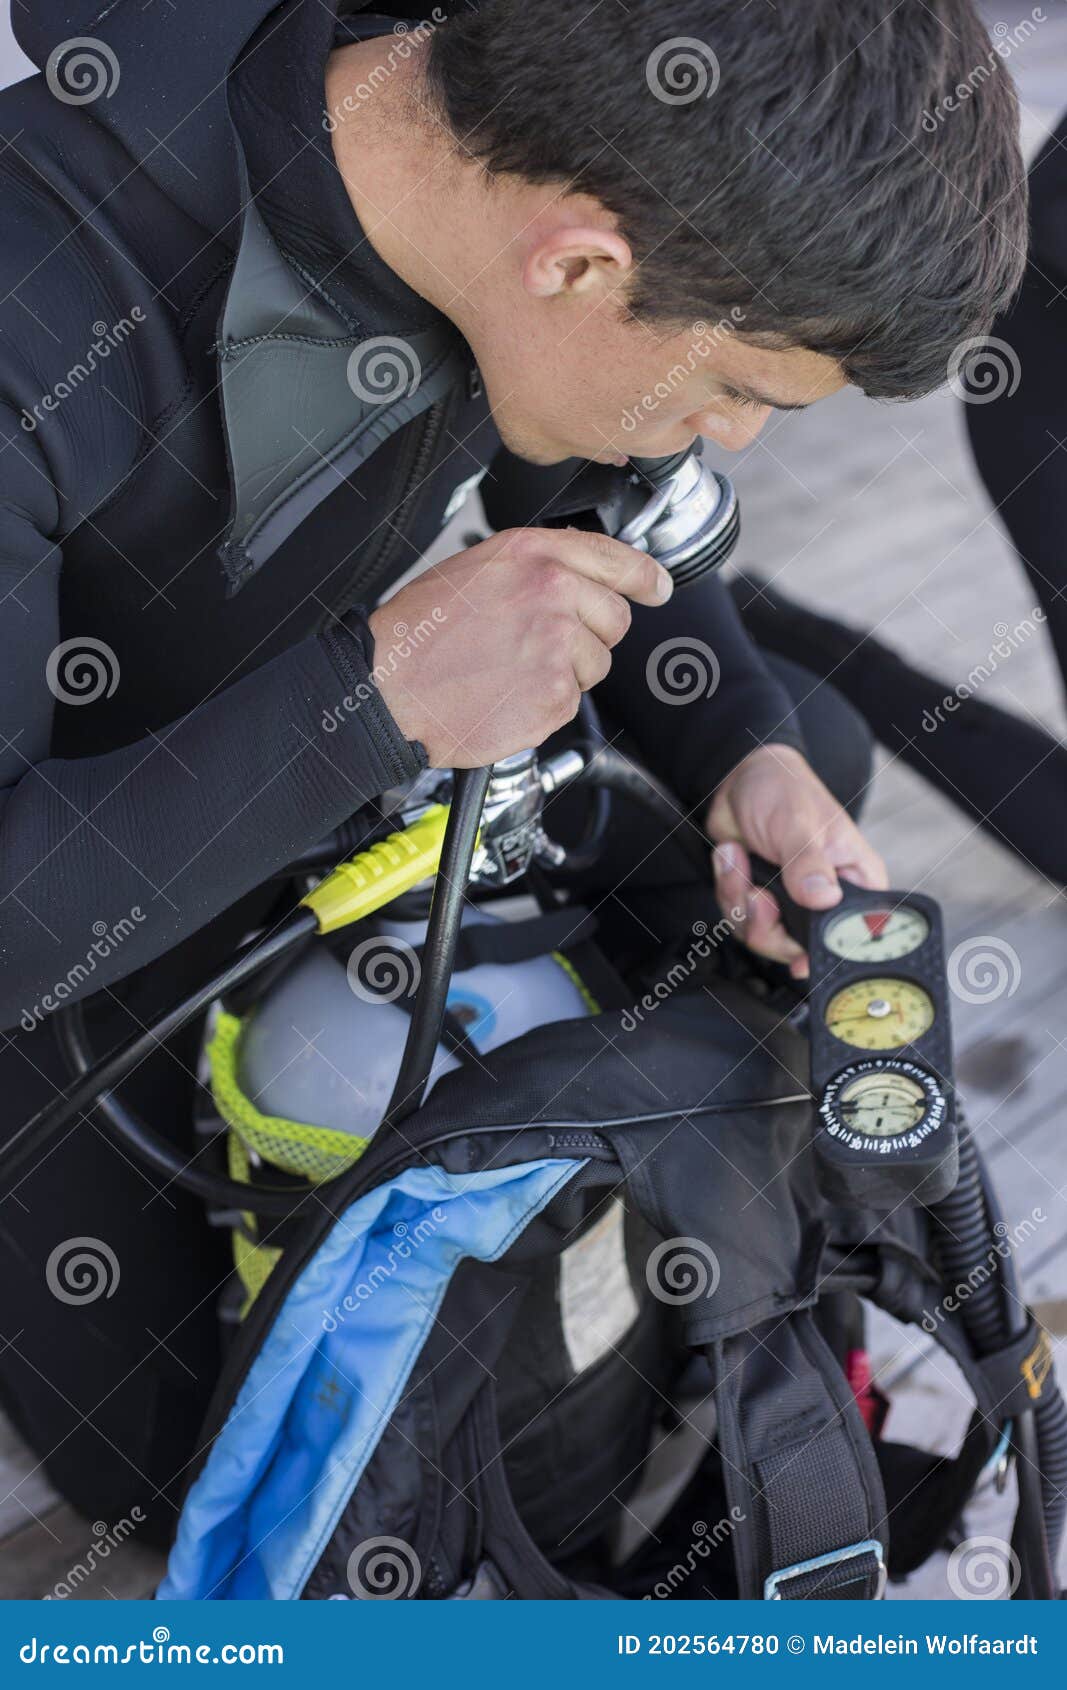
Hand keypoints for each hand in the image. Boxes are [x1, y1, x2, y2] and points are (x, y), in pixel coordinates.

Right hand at [369, 528, 671, 766]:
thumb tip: (578, 580)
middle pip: (615, 619)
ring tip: (510, 671)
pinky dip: (544, 704)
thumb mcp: (476, 570)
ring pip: (595, 666)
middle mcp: (552, 593)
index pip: (613, 557)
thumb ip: (534, 569)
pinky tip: (506, 694)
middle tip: (540, 646)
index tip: (656, 586)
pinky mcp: (555, 695)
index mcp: (532, 555)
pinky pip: (571, 701)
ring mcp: (558, 646)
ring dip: (564, 673)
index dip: (643, 576)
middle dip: (590, 635)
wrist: (388, 687)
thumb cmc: (418, 633)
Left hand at [705, 743, 887, 977]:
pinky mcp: (759, 900)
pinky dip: (727, 890)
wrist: (741, 781)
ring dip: (739, 900)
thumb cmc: (783, 790)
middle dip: (766, 925)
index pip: (854, 934)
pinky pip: (738, 918)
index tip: (800, 958)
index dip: (826, 952)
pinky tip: (731, 857)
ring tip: (738, 859)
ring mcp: (790, 903)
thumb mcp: (799, 823)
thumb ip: (808, 864)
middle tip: (756, 894)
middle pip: (798, 946)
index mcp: (854, 881)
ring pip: (762, 936)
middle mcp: (825, 899)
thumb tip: (823, 898)